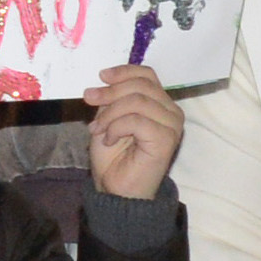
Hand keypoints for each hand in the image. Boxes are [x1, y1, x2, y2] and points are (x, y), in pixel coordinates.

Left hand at [81, 62, 178, 201]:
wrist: (116, 189)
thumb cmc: (113, 157)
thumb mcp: (107, 118)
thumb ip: (111, 99)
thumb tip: (104, 78)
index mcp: (159, 103)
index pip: (147, 75)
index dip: (123, 72)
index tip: (101, 76)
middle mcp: (171, 111)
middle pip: (141, 85)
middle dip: (110, 92)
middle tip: (89, 100)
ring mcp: (172, 125)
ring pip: (137, 101)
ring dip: (110, 114)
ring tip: (98, 129)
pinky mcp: (167, 139)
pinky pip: (137, 120)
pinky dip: (116, 127)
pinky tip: (109, 140)